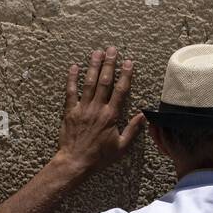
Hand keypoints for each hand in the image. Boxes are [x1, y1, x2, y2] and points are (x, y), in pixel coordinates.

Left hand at [57, 46, 144, 169]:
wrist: (75, 162)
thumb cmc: (99, 157)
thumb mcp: (121, 147)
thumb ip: (132, 129)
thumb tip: (143, 115)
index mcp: (111, 116)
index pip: (120, 90)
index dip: (125, 75)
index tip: (128, 62)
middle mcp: (97, 108)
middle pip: (104, 81)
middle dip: (109, 64)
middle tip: (112, 49)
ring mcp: (82, 109)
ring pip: (88, 83)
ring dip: (93, 66)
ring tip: (96, 52)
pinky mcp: (69, 112)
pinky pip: (70, 92)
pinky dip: (72, 79)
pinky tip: (74, 67)